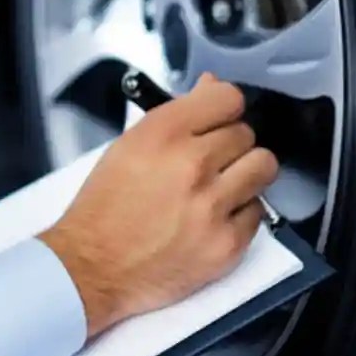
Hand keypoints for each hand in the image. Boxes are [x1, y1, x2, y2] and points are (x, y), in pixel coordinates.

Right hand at [38, 74, 279, 338]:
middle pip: (245, 133)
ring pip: (263, 167)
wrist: (93, 267)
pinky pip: (258, 212)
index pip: (227, 98)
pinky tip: (214, 218)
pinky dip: (240, 213)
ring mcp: (212, 205)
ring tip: (223, 187)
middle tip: (210, 162)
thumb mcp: (127, 147)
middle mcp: (190, 164)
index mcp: (161, 134)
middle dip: (229, 145)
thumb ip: (174, 118)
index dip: (223, 108)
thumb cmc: (103, 208)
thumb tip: (210, 89)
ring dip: (245, 173)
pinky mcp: (227, 243)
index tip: (218, 119)